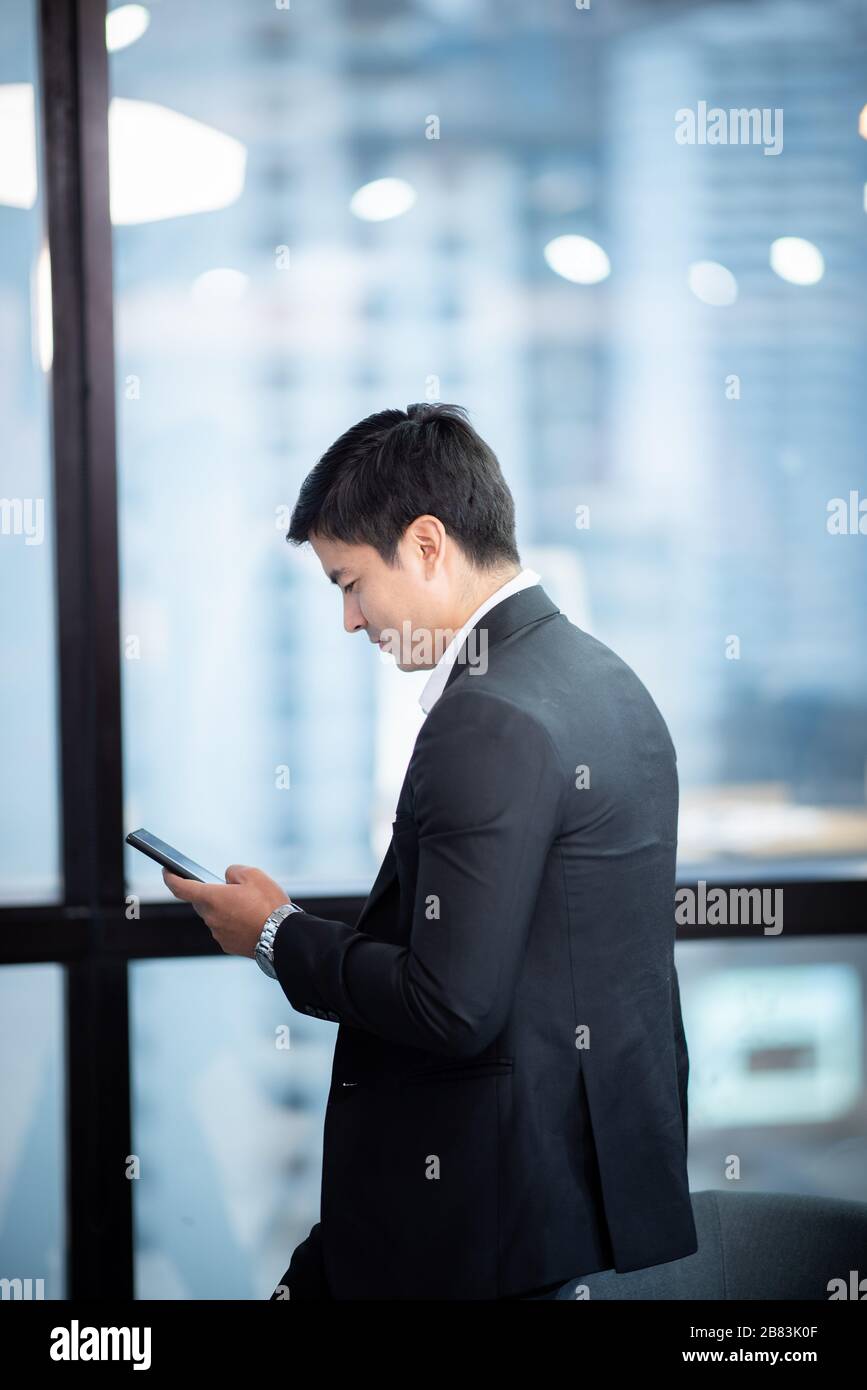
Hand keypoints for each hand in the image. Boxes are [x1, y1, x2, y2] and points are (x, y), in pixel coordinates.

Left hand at [162, 864, 291, 958]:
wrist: (283, 937)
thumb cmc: (269, 904)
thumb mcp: (254, 875)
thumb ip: (234, 871)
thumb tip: (228, 879)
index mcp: (212, 897)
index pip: (181, 887)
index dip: (170, 877)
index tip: (166, 871)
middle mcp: (210, 917)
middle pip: (202, 901)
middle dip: (212, 893)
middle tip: (233, 889)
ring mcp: (218, 934)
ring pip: (215, 916)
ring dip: (225, 909)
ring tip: (250, 906)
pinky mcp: (227, 945)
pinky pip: (225, 929)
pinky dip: (233, 923)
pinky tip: (251, 920)